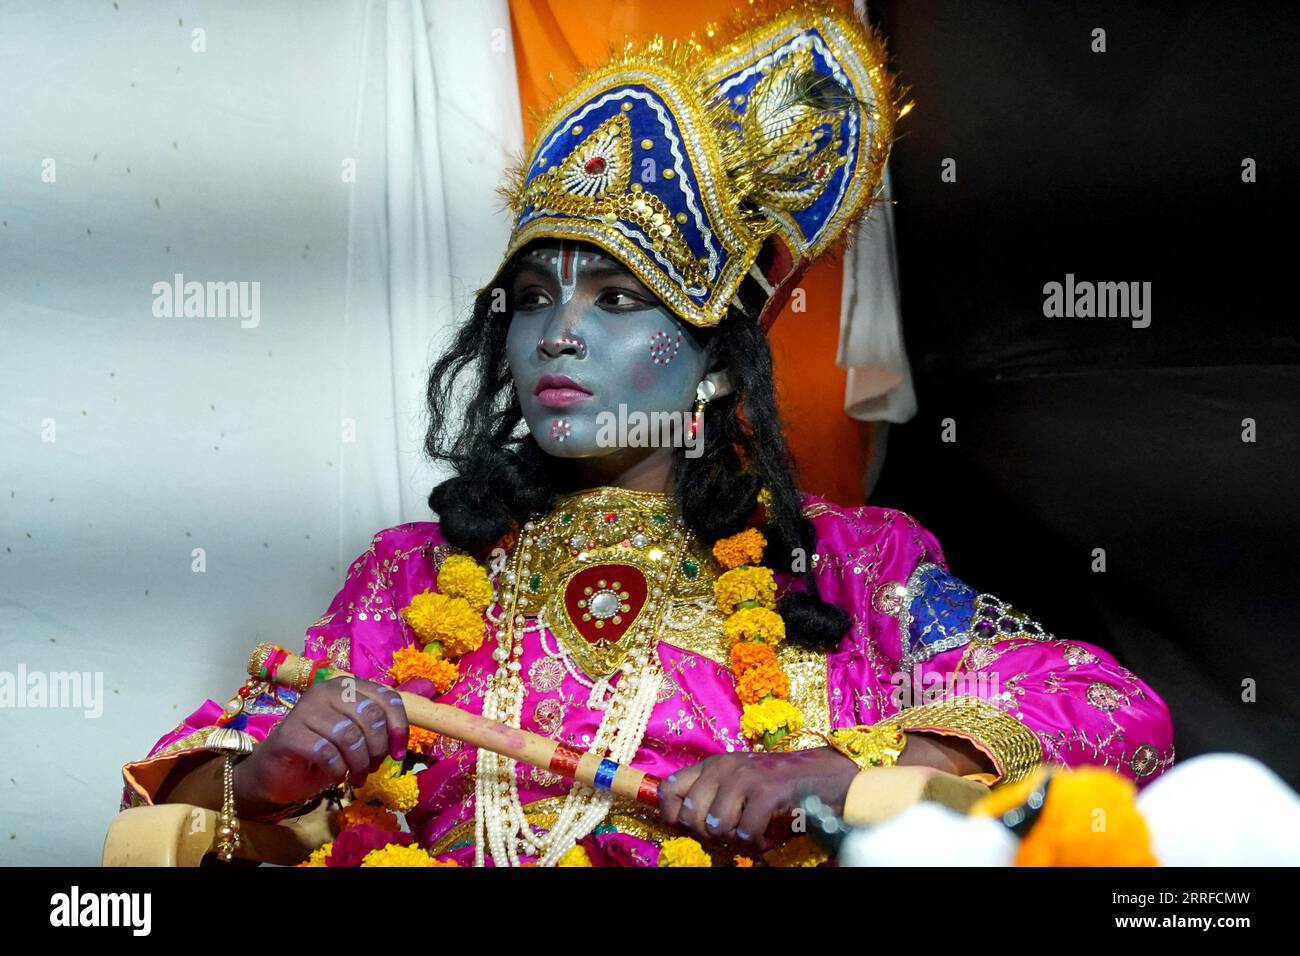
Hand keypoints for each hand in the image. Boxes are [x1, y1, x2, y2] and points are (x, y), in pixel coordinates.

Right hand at [234, 677, 410, 810]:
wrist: (277, 772)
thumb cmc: (323, 750)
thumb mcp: (360, 731)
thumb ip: (388, 711)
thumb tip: (430, 686)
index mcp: (346, 685)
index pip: (386, 698)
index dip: (399, 727)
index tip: (398, 754)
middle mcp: (325, 691)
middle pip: (369, 717)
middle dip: (378, 749)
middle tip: (372, 767)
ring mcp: (305, 710)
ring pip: (350, 736)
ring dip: (359, 763)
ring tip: (357, 775)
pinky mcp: (290, 734)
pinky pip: (327, 752)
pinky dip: (338, 769)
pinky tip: (338, 777)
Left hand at [657, 746, 858, 848]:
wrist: (821, 775)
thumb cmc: (776, 784)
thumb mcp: (736, 782)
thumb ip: (709, 795)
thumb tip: (680, 823)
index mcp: (712, 764)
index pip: (669, 789)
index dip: (672, 815)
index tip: (690, 829)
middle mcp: (724, 766)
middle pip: (691, 815)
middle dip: (708, 835)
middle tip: (730, 835)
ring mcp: (745, 777)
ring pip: (716, 826)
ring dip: (733, 840)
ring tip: (749, 835)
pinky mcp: (767, 792)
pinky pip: (744, 832)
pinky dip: (754, 843)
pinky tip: (764, 838)